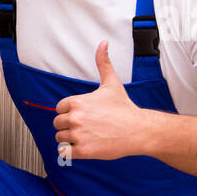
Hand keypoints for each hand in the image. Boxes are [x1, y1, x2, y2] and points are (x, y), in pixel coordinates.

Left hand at [52, 41, 142, 159]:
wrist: (139, 130)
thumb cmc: (124, 108)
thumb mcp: (111, 83)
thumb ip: (103, 62)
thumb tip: (103, 43)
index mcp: (77, 102)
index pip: (59, 108)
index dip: (70, 112)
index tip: (85, 114)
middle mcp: (75, 118)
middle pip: (57, 124)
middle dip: (69, 126)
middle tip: (87, 126)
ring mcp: (78, 135)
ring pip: (60, 138)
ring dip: (70, 139)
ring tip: (88, 135)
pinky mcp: (82, 150)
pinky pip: (64, 152)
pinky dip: (71, 151)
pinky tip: (85, 145)